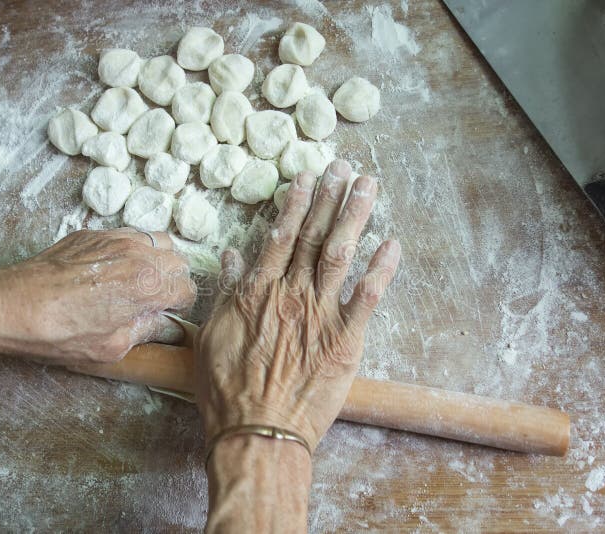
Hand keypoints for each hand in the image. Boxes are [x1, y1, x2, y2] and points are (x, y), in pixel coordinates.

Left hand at [0, 228, 194, 362]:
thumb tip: (164, 325)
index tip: (165, 315)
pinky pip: (129, 235)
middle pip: (178, 262)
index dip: (179, 307)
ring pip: (158, 242)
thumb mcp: (111, 347)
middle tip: (154, 300)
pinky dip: (132, 250)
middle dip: (172, 281)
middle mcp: (139, 255)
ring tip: (139, 280)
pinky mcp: (94, 234)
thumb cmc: (59, 332)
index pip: (187, 290)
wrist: (13, 304)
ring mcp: (116, 239)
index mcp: (149, 286)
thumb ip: (146, 331)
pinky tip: (113, 270)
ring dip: (157, 261)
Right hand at [196, 160, 400, 451]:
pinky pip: (368, 297)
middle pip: (314, 236)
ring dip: (355, 216)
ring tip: (367, 186)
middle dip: (330, 198)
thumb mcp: (212, 335)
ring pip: (340, 253)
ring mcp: (320, 314)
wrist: (257, 432)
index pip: (280, 236)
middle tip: (343, 167)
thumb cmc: (228, 390)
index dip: (296, 204)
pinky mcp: (345, 340)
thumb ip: (226, 291)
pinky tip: (392, 244)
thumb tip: (232, 254)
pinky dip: (381, 269)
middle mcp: (291, 294)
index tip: (306, 178)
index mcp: (258, 291)